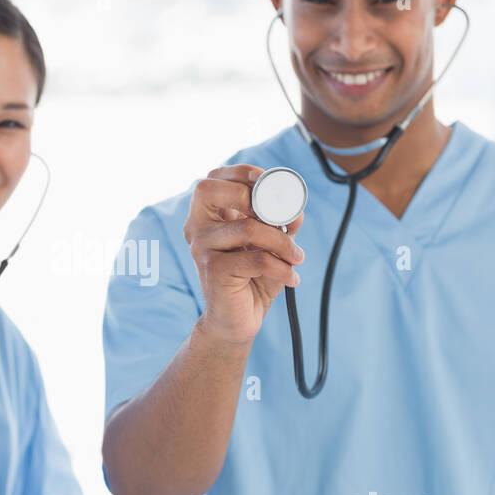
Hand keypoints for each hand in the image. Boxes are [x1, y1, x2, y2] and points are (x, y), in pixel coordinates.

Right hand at [183, 164, 303, 344]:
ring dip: (282, 242)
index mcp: (207, 216)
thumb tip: (295, 211)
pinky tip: (291, 278)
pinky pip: (257, 259)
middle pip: (210, 191)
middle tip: (279, 219)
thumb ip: (281, 224)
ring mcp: (201, 249)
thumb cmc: (251, 279)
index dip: (239, 172)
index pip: (212, 179)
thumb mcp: (270, 246)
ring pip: (248, 228)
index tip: (267, 181)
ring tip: (297, 258)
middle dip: (251, 197)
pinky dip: (282, 267)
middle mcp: (197, 228)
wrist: (236, 321)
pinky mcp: (213, 271)